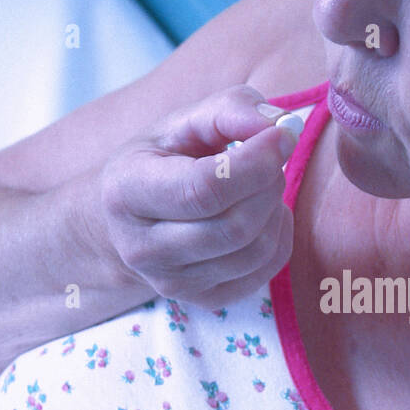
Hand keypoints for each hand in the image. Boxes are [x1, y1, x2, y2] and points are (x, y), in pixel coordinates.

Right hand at [93, 85, 299, 309]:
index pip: (204, 189)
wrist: (131, 218)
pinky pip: (264, 270)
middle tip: (269, 158)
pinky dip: (278, 236)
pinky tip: (262, 214)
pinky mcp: (202, 299)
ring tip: (262, 184)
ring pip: (254, 251)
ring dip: (275, 209)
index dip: (255, 162)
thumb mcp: (184, 121)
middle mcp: (142, 248)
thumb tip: (280, 125)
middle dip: (268, 184)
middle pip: (234, 225)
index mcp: (127, 192)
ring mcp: (171, 282)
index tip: (283, 135)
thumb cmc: (163, 159)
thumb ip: (232, 109)